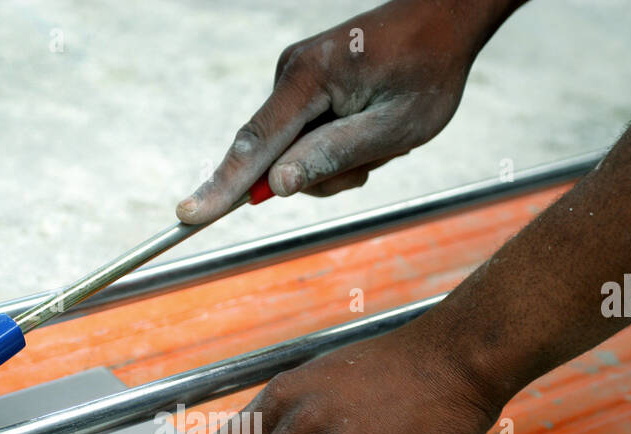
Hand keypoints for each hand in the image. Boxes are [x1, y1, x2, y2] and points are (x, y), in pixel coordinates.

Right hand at [177, 0, 522, 223]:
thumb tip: (276, 186)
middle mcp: (290, 72)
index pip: (256, 144)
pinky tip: (368, 126)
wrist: (441, 22)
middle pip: (276, 153)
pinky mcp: (303, 84)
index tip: (188, 215)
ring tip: (379, 139)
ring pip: (293, 151)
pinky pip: (304, 135)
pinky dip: (336, 145)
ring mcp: (294, 76)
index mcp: (309, 78)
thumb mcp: (391, 128)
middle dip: (319, 172)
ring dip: (336, 161)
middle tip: (372, 160)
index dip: (223, 186)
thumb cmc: (426, 74)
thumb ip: (332, 156)